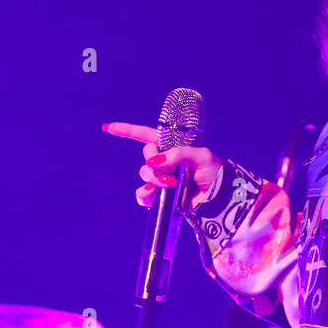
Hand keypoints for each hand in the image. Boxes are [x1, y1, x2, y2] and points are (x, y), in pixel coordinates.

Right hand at [102, 122, 223, 208]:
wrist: (221, 199)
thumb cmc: (215, 173)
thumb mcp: (202, 157)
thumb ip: (179, 154)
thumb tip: (155, 161)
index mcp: (173, 147)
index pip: (147, 135)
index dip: (127, 130)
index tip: (107, 128)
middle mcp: (165, 161)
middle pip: (146, 155)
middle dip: (153, 162)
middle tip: (170, 172)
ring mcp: (162, 179)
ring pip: (144, 174)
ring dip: (153, 178)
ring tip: (170, 184)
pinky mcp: (161, 197)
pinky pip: (143, 194)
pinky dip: (145, 194)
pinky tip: (152, 195)